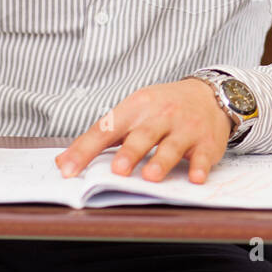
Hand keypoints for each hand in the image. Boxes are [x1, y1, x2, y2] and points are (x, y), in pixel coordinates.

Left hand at [55, 78, 231, 183]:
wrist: (209, 94)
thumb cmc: (162, 107)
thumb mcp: (132, 112)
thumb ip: (101, 137)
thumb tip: (63, 163)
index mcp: (136, 108)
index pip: (106, 129)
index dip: (86, 149)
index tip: (68, 170)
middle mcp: (161, 115)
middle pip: (143, 134)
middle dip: (130, 152)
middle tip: (118, 169)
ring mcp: (186, 128)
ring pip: (172, 145)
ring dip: (161, 161)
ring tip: (151, 177)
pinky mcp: (207, 141)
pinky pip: (203, 155)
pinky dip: (200, 166)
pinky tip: (196, 177)